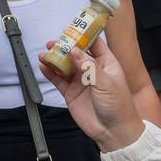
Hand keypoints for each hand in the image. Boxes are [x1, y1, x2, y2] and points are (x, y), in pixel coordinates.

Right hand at [38, 35, 143, 151]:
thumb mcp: (106, 83)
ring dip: (55, 59)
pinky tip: (43, 66)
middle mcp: (93, 70)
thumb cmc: (118, 106)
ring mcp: (81, 81)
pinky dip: (50, 73)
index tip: (71, 28)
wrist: (113, 132)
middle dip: (65, 47)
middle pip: (76, 53)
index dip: (84, 35)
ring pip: (65, 65)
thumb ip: (89, 66)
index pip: (95, 44)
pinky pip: (58, 80)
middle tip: (53, 43)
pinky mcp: (71, 93)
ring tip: (44, 54)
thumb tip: (75, 50)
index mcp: (107, 64)